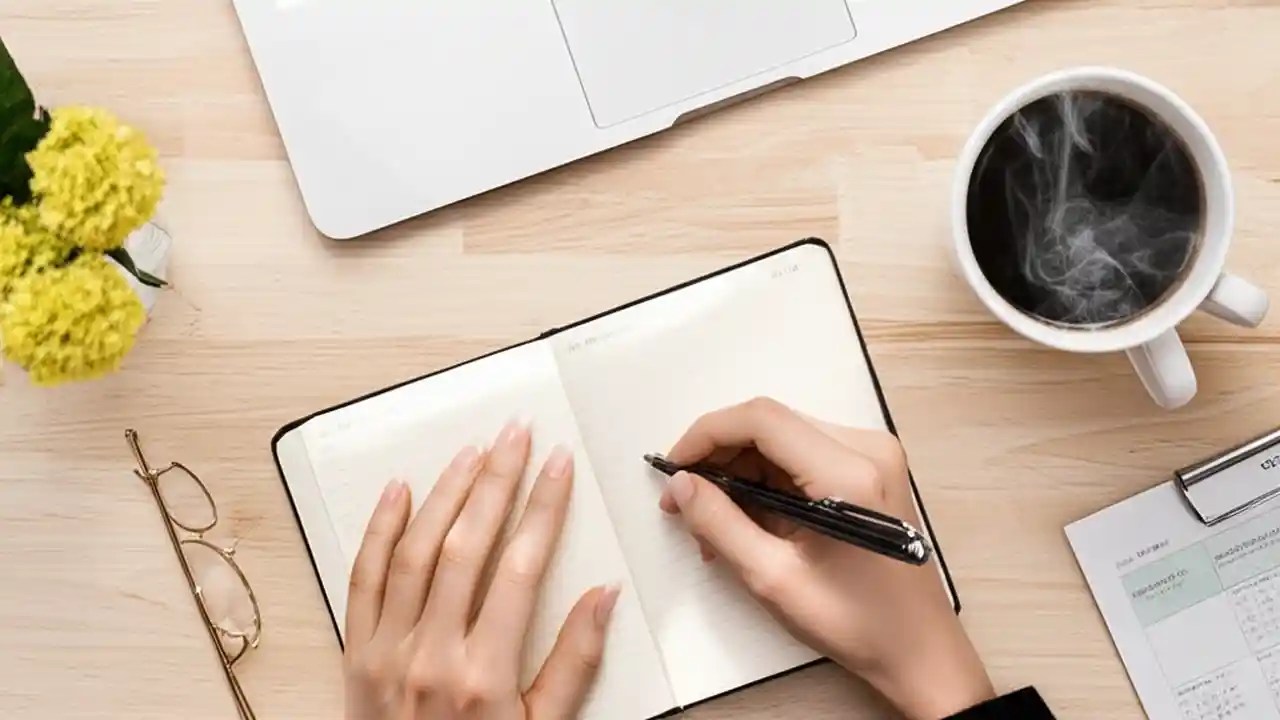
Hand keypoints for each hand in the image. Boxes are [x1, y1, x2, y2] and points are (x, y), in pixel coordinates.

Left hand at [343, 421, 619, 719]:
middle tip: (517, 435)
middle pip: (466, 545)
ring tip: (471, 452)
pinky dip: (379, 530)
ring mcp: (385, 651)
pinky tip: (399, 492)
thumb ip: (574, 663)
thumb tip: (603, 596)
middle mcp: (430, 655)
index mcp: (484, 675)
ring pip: (414, 551)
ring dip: (445, 494)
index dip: (543, 508)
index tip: (558, 466)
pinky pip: (362, 578)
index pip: (519, 567)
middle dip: (496, 481)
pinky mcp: (354, 655)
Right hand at [661, 398, 993, 719]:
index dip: (706, 435)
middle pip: (770, 424)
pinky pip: (801, 456)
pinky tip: (746, 521)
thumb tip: (683, 485)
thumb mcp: (775, 579)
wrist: (919, 649)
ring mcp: (872, 456)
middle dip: (718, 458)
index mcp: (850, 473)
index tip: (673, 468)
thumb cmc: (859, 622)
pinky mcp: (869, 469)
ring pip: (781, 439)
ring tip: (712, 525)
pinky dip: (765, 481)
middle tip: (684, 503)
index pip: (762, 420)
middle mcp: (867, 449)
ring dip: (739, 473)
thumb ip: (721, 525)